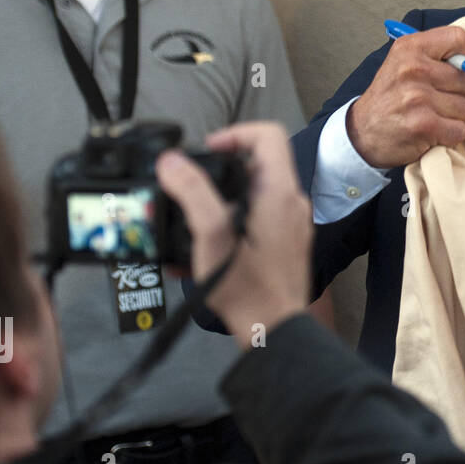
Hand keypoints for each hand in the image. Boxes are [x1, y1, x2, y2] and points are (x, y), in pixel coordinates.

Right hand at [156, 122, 311, 348]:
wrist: (273, 330)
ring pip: (256, 191)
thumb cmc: (248, 290)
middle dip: (221, 169)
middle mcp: (292, 204)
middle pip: (258, 163)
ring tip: (193, 217)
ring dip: (223, 197)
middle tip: (192, 183)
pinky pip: (258, 216)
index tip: (208, 151)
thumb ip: (192, 194)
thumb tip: (172, 162)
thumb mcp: (212, 237)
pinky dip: (233, 219)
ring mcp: (291, 224)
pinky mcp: (285, 243)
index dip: (235, 134)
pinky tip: (206, 243)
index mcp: (280, 193)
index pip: (268, 135)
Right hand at [348, 25, 464, 169]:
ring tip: (432, 114)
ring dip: (454, 116)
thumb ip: (436, 55)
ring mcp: (418, 98)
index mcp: (410, 47)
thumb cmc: (389, 97)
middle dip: (460, 93)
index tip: (464, 67)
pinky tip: (432, 131)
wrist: (362, 132)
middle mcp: (414, 69)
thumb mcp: (403, 62)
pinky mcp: (424, 125)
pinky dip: (450, 135)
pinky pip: (460, 130)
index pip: (459, 37)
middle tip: (439, 98)